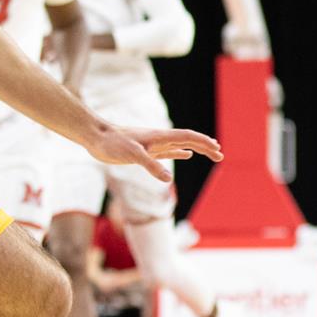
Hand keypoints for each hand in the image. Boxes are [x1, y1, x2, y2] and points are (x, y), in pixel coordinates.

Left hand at [82, 124, 220, 181]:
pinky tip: (187, 155)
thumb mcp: (132, 155)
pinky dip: (181, 153)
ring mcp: (153, 144)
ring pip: (181, 145)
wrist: (96, 137)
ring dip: (197, 149)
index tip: (217, 150)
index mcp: (160, 136)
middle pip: (189, 140)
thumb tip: (168, 179)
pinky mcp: (145, 151)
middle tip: (221, 155)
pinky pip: (169, 151)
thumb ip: (151, 165)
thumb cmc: (112, 143)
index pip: (188, 137)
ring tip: (211, 153)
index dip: (203, 143)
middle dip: (205, 147)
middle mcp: (159, 139)